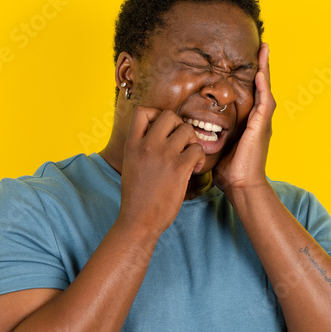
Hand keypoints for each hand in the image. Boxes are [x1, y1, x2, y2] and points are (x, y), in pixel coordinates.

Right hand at [117, 106, 204, 237]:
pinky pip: (198, 149)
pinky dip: (200, 158)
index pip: (142, 111)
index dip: (155, 115)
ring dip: (192, 141)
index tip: (162, 130)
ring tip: (189, 157)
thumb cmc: (136, 197)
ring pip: (187, 129)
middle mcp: (147, 145)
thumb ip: (141, 148)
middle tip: (180, 142)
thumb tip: (156, 135)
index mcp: (132, 144)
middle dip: (178, 125)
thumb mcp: (130, 165)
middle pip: (169, 115)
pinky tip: (194, 169)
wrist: (139, 220)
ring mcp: (164, 155)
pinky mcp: (179, 168)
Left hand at [213, 42, 273, 194]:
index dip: (253, 77)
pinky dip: (263, 88)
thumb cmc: (228, 171)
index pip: (252, 95)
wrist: (241, 186)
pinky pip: (264, 104)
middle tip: (263, 46)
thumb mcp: (218, 147)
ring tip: (265, 52)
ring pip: (266, 91)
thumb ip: (213, 134)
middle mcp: (259, 121)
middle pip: (263, 87)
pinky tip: (260, 75)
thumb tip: (194, 129)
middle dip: (263, 66)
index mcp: (250, 124)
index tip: (252, 59)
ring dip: (266, 71)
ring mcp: (262, 124)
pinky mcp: (261, 129)